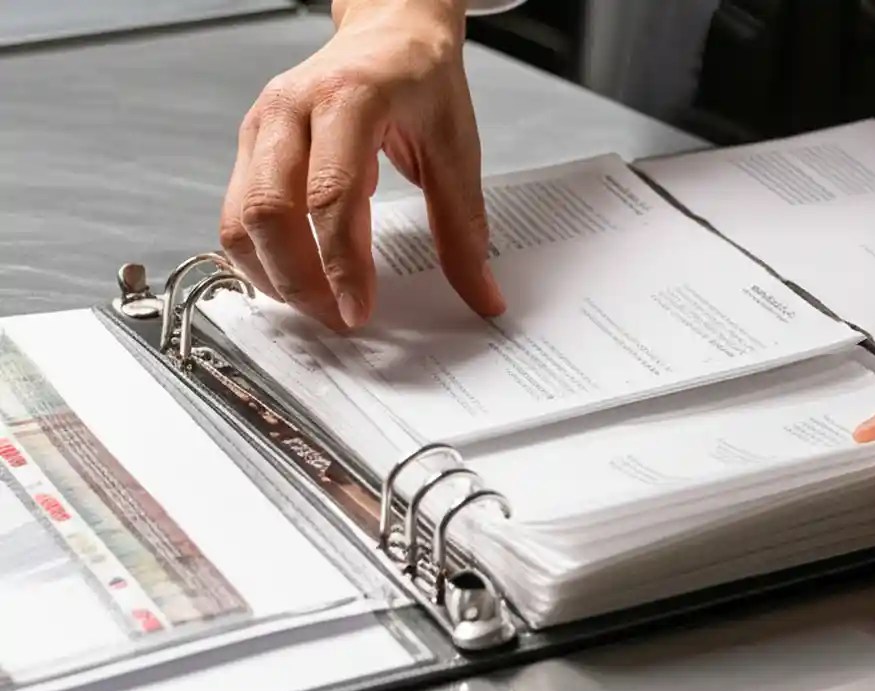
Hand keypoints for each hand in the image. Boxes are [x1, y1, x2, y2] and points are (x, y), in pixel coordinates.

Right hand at [219, 0, 504, 330]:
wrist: (390, 31)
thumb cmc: (420, 78)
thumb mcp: (456, 149)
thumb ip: (464, 228)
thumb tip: (482, 295)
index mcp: (350, 100)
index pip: (332, 195)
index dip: (342, 263)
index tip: (359, 311)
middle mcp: (292, 108)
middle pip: (270, 211)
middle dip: (300, 280)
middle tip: (338, 319)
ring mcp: (262, 124)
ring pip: (240, 218)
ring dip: (273, 275)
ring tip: (318, 306)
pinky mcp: (250, 143)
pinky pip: (236, 212)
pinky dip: (259, 255)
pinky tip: (294, 278)